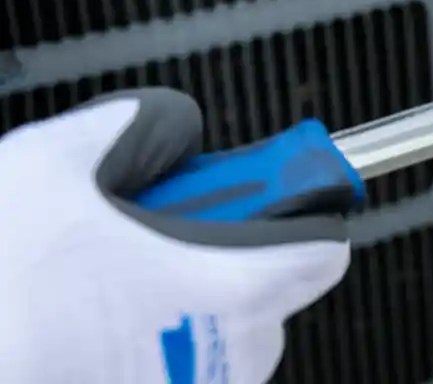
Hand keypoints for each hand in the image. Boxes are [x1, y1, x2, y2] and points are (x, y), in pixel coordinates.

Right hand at [0, 88, 349, 383]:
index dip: (298, 216)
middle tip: (156, 239)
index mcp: (232, 289)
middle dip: (225, 260)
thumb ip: (145, 125)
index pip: (323, 252)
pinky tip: (82, 334)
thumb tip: (177, 126)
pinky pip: (175, 380)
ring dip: (185, 313)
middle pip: (269, 297)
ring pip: (220, 345)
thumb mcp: (60, 158)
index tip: (264, 202)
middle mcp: (226, 361)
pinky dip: (146, 356)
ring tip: (104, 290)